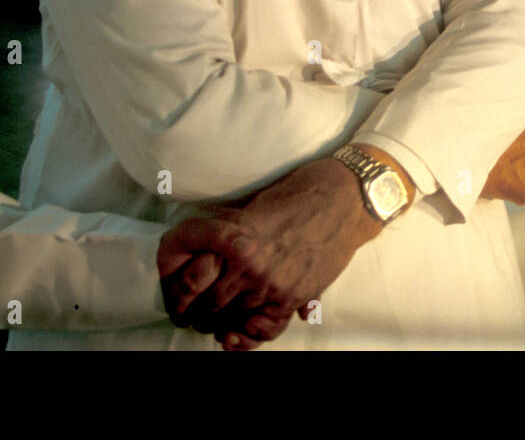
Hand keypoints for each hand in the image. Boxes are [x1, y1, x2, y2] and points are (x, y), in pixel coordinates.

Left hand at [172, 157, 381, 349]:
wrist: (344, 201)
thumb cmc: (299, 195)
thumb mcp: (254, 208)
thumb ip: (230, 232)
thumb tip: (205, 250)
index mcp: (234, 238)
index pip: (192, 271)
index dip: (183, 284)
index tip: (181, 290)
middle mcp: (249, 265)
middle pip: (210, 302)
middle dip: (200, 310)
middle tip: (196, 313)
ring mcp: (273, 284)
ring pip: (235, 317)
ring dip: (225, 321)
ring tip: (219, 321)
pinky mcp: (295, 297)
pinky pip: (266, 326)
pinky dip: (252, 329)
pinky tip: (244, 326)